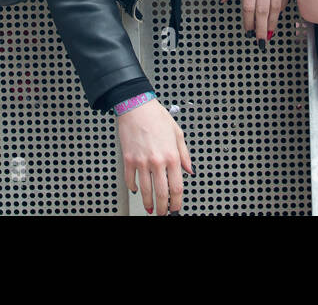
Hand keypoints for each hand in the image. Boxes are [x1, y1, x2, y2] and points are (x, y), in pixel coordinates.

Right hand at [116, 99, 191, 214]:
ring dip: (148, 202)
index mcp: (171, 156)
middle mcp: (157, 161)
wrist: (136, 106)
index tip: (176, 208)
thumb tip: (189, 169)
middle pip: (161, 192)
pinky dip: (133, 188)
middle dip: (163, 207)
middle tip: (163, 213)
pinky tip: (136, 190)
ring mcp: (141, 161)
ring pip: (145, 190)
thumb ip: (184, 154)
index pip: (176, 187)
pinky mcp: (128, 159)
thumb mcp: (178, 133)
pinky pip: (130, 180)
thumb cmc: (156, 116)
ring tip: (150, 208)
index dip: (176, 202)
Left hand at [224, 0, 291, 42]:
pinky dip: (281, 10)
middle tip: (260, 41)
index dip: (248, 22)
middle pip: (263, 11)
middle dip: (261, 29)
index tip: (248, 31)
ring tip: (269, 34)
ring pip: (276, 8)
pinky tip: (277, 16)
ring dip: (272, 24)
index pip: (248, 6)